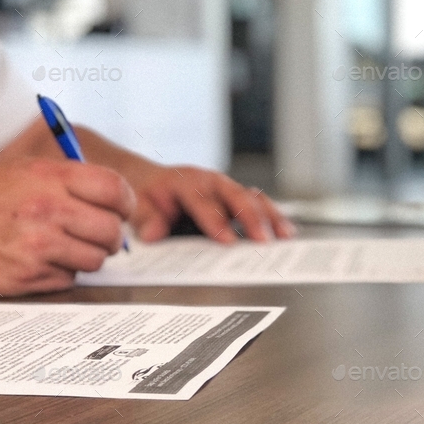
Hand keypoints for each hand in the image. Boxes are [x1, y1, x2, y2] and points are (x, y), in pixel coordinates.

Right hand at [0, 158, 133, 295]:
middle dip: (110, 238)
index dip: (124, 204)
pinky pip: (70, 278)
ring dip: (85, 257)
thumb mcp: (25, 172)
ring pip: (96, 259)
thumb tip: (117, 203)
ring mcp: (39, 244)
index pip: (114, 189)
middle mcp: (47, 208)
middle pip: (112, 231)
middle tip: (97, 237)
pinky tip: (40, 261)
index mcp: (49, 176)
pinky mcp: (30, 275)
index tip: (120, 212)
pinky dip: (62, 273)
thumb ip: (71, 181)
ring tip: (62, 248)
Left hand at [128, 163, 295, 242]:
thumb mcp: (138, 205)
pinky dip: (273, 218)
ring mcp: (227, 189)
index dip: (215, 221)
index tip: (227, 241)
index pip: (203, 202)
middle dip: (250, 219)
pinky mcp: (237, 199)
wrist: (153, 183)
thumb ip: (145, 219)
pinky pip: (259, 205)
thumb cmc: (148, 196)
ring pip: (253, 199)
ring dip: (269, 217)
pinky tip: (285, 232)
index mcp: (185, 182)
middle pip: (235, 196)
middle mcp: (210, 182)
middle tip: (262, 241)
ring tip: (284, 236)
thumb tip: (154, 234)